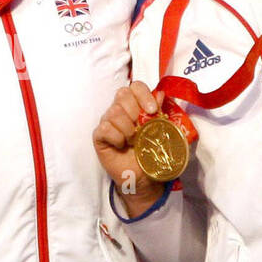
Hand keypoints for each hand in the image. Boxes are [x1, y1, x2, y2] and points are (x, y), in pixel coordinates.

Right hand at [93, 81, 168, 215]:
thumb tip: (161, 94)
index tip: (152, 110)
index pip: (135, 86)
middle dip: (135, 111)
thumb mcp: (161, 132)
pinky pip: (105, 128)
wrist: (143, 176)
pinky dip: (116, 137)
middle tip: (141, 128)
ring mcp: (107, 121)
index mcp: (135, 105)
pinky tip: (121, 145)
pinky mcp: (99, 136)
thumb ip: (160, 112)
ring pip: (113, 111)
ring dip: (127, 128)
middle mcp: (119, 110)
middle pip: (122, 94)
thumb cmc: (151, 152)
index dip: (143, 94)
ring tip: (133, 141)